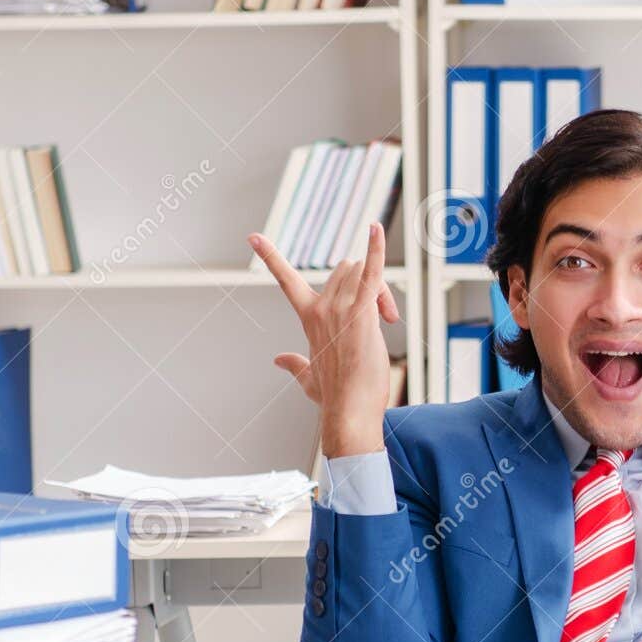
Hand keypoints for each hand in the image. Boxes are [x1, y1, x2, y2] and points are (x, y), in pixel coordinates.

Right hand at [248, 223, 400, 457]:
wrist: (349, 413)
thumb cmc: (333, 397)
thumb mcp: (308, 376)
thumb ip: (294, 363)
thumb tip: (278, 360)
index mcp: (309, 318)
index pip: (285, 280)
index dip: (269, 257)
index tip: (253, 237)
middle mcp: (322, 308)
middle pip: (345, 268)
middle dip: (365, 283)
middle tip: (382, 317)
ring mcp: (340, 309)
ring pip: (362, 270)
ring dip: (381, 287)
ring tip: (388, 319)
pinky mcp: (362, 314)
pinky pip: (372, 273)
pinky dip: (376, 248)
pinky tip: (376, 229)